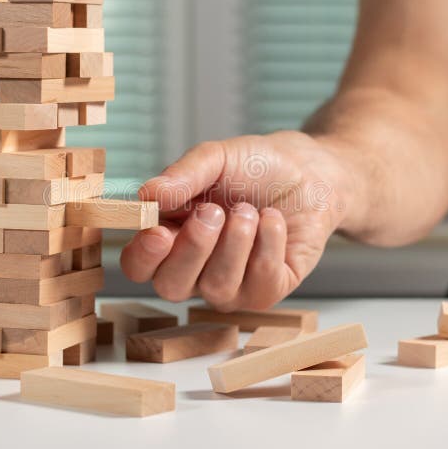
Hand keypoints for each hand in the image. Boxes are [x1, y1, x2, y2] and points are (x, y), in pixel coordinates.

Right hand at [120, 130, 352, 310]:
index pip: (139, 265)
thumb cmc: (255, 167)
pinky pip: (260, 284)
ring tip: (251, 209)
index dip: (144, 256)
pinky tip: (272, 221)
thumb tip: (147, 195)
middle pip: (171, 286)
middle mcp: (195, 270)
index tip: (159, 232)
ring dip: (236, 242)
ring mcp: (232, 286)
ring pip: (217, 286)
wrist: (309, 173)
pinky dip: (268, 244)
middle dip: (193, 248)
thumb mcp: (216, 158)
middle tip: (214, 211)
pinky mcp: (268, 290)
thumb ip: (182, 176)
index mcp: (170, 237)